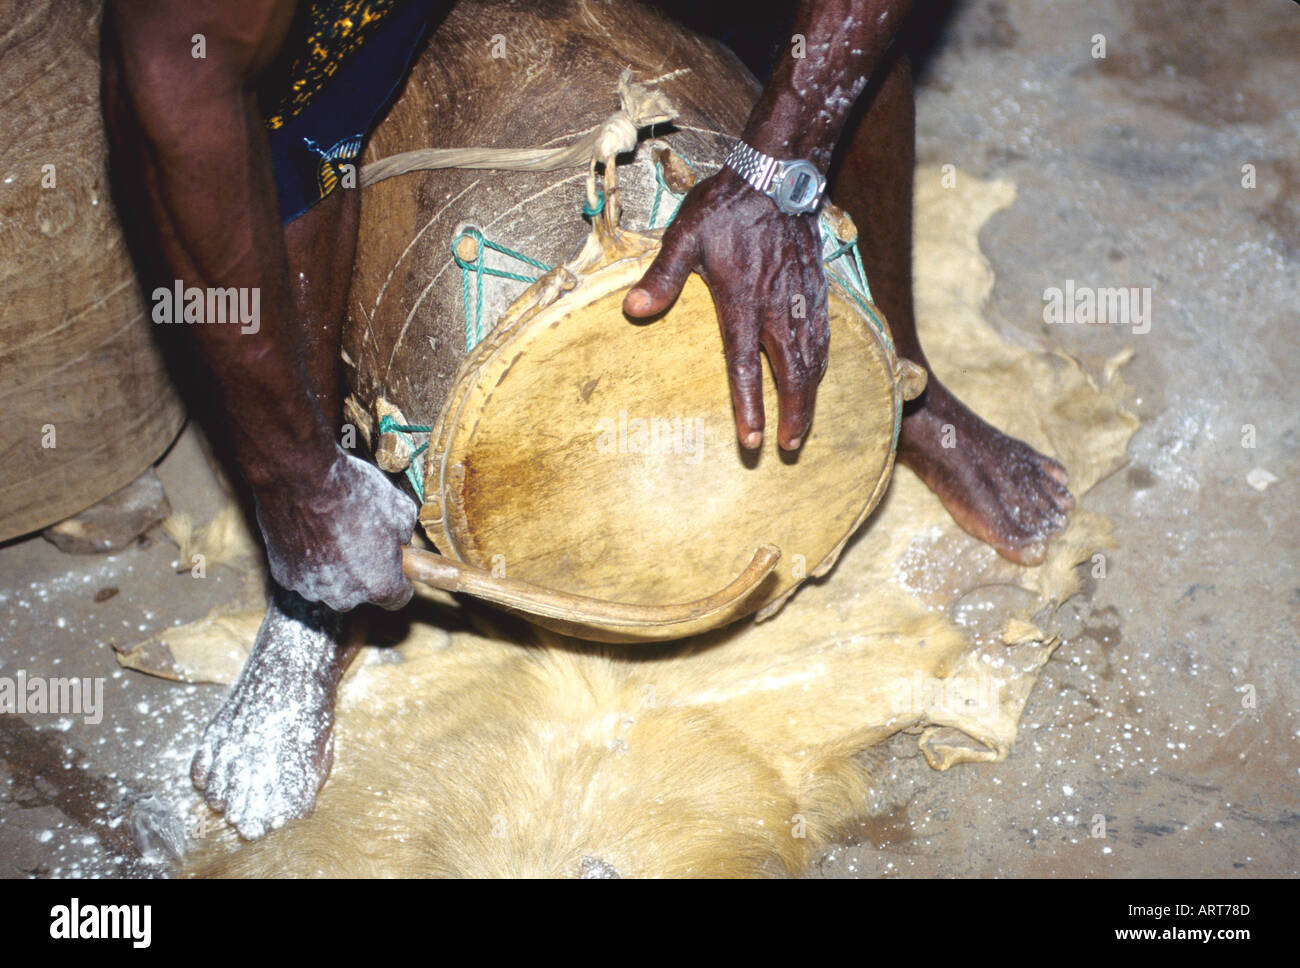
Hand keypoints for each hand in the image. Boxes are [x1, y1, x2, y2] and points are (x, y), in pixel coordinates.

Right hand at [253, 447, 417, 610]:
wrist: (302, 479)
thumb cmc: (354, 493)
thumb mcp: (400, 509)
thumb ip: (404, 536)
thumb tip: (400, 540)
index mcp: (379, 585)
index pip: (397, 597)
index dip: (399, 578)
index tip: (395, 562)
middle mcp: (344, 597)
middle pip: (361, 592)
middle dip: (365, 570)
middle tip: (362, 537)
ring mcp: (311, 589)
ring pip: (330, 584)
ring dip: (334, 565)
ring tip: (334, 529)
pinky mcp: (284, 576)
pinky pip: (304, 573)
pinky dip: (307, 558)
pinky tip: (310, 531)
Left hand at [623, 167, 829, 449]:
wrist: (776, 173)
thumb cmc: (724, 206)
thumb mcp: (684, 236)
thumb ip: (662, 277)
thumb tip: (633, 310)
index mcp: (742, 301)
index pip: (744, 367)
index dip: (749, 408)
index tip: (752, 441)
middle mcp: (776, 307)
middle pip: (790, 374)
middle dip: (793, 415)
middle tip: (789, 447)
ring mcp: (800, 298)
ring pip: (813, 359)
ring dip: (810, 397)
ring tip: (804, 426)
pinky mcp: (817, 288)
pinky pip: (824, 335)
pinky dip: (823, 363)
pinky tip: (818, 377)